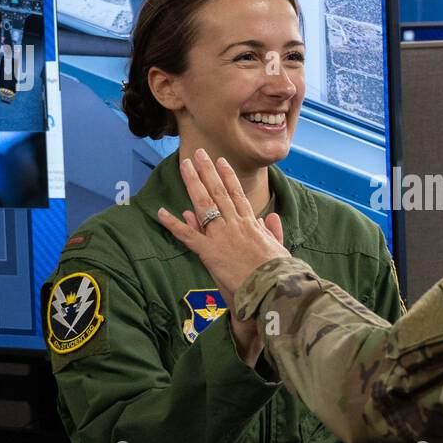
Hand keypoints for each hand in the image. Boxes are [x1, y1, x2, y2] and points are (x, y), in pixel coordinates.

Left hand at [156, 149, 288, 307]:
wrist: (272, 289)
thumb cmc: (278, 273)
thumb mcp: (280, 248)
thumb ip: (274, 231)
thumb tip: (271, 216)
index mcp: (251, 224)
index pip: (237, 194)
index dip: (227, 176)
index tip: (221, 162)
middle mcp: (235, 224)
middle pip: (218, 192)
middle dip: (207, 171)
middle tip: (198, 153)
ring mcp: (221, 236)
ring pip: (204, 204)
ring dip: (193, 183)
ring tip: (185, 165)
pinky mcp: (209, 253)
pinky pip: (188, 236)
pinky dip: (174, 224)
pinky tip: (162, 212)